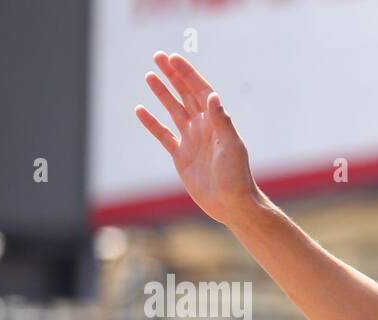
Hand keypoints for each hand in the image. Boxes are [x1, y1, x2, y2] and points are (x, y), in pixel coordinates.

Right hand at [135, 52, 260, 224]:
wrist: (233, 204)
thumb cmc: (237, 177)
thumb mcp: (232, 146)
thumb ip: (221, 121)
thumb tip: (212, 96)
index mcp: (217, 123)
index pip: (200, 91)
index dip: (188, 74)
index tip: (173, 58)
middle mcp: (204, 128)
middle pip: (186, 95)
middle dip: (173, 76)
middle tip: (158, 56)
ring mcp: (192, 141)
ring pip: (174, 110)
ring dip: (162, 93)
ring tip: (149, 75)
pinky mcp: (182, 157)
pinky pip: (164, 135)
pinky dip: (152, 123)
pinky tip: (140, 110)